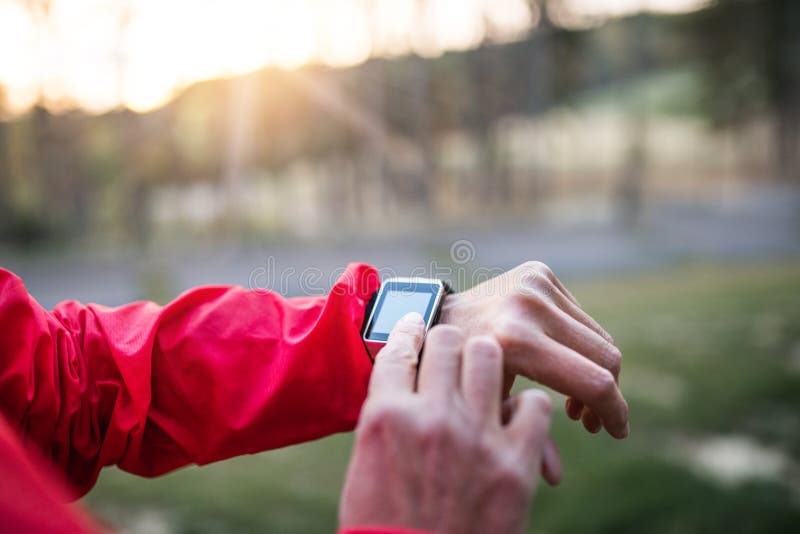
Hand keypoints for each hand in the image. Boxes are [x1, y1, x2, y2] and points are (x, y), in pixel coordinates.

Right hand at [340, 313, 554, 533]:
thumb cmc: (384, 520)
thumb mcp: (369, 460)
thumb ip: (391, 412)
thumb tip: (414, 375)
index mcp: (386, 415)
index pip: (400, 345)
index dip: (409, 329)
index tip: (417, 325)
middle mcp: (431, 416)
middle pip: (449, 339)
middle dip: (450, 340)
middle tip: (453, 351)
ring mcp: (476, 438)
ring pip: (492, 356)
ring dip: (489, 361)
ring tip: (486, 375)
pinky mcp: (515, 465)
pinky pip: (534, 404)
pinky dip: (527, 406)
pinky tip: (515, 418)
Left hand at [439, 261, 629, 438]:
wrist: (430, 317)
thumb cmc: (453, 373)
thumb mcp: (482, 408)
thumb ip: (520, 437)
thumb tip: (555, 477)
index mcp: (514, 340)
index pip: (593, 381)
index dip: (613, 412)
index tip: (615, 432)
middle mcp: (528, 305)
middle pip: (605, 357)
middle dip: (606, 395)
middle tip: (589, 421)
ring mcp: (534, 284)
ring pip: (597, 337)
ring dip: (595, 371)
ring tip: (572, 400)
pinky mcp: (539, 272)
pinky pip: (581, 317)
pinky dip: (579, 346)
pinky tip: (560, 366)